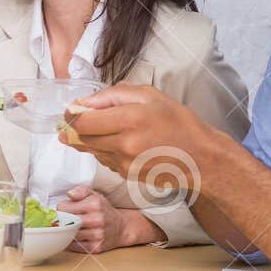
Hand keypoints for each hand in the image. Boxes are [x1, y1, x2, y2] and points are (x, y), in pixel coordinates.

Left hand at [58, 186, 131, 253]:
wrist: (120, 227)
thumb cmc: (103, 209)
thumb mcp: (94, 195)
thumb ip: (80, 191)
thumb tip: (69, 194)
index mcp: (94, 204)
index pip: (64, 208)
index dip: (61, 208)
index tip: (65, 209)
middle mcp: (97, 220)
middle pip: (66, 222)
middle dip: (62, 220)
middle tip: (65, 219)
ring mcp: (97, 235)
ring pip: (69, 234)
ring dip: (67, 231)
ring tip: (71, 227)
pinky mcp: (95, 247)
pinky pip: (74, 246)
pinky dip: (71, 242)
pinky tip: (76, 236)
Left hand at [60, 85, 212, 196]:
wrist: (201, 158)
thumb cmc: (178, 122)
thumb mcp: (149, 95)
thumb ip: (112, 95)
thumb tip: (83, 103)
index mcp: (129, 119)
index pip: (82, 122)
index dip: (70, 117)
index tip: (69, 112)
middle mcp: (124, 144)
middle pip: (82, 138)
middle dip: (75, 129)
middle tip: (75, 120)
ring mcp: (124, 163)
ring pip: (92, 150)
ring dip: (90, 140)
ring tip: (106, 129)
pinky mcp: (127, 175)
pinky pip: (105, 160)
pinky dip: (106, 151)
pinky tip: (121, 143)